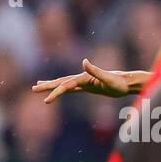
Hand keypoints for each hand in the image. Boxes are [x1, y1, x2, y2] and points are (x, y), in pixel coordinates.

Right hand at [32, 59, 149, 102]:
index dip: (55, 93)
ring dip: (51, 85)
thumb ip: (95, 70)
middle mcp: (82, 78)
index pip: (66, 86)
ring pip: (64, 84)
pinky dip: (63, 89)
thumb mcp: (108, 78)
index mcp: (84, 77)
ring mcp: (84, 82)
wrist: (127, 82)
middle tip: (33, 89)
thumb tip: (83, 61)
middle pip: (60, 82)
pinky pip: (72, 89)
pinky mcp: (88, 87)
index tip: (46, 100)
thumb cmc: (119, 82)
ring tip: (38, 86)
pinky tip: (59, 90)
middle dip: (47, 87)